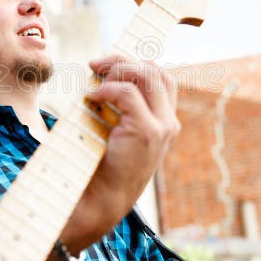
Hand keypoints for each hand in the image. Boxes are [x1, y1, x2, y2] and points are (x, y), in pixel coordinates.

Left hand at [62, 55, 180, 249]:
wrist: (100, 200)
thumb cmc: (102, 165)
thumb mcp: (114, 129)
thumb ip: (118, 106)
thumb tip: (101, 73)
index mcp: (165, 122)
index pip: (161, 78)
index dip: (136, 63)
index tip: (107, 64)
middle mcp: (169, 123)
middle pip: (156, 71)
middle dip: (124, 60)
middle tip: (96, 64)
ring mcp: (162, 127)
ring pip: (148, 75)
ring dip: (118, 68)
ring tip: (95, 74)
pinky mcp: (148, 131)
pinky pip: (128, 93)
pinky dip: (106, 88)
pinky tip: (91, 96)